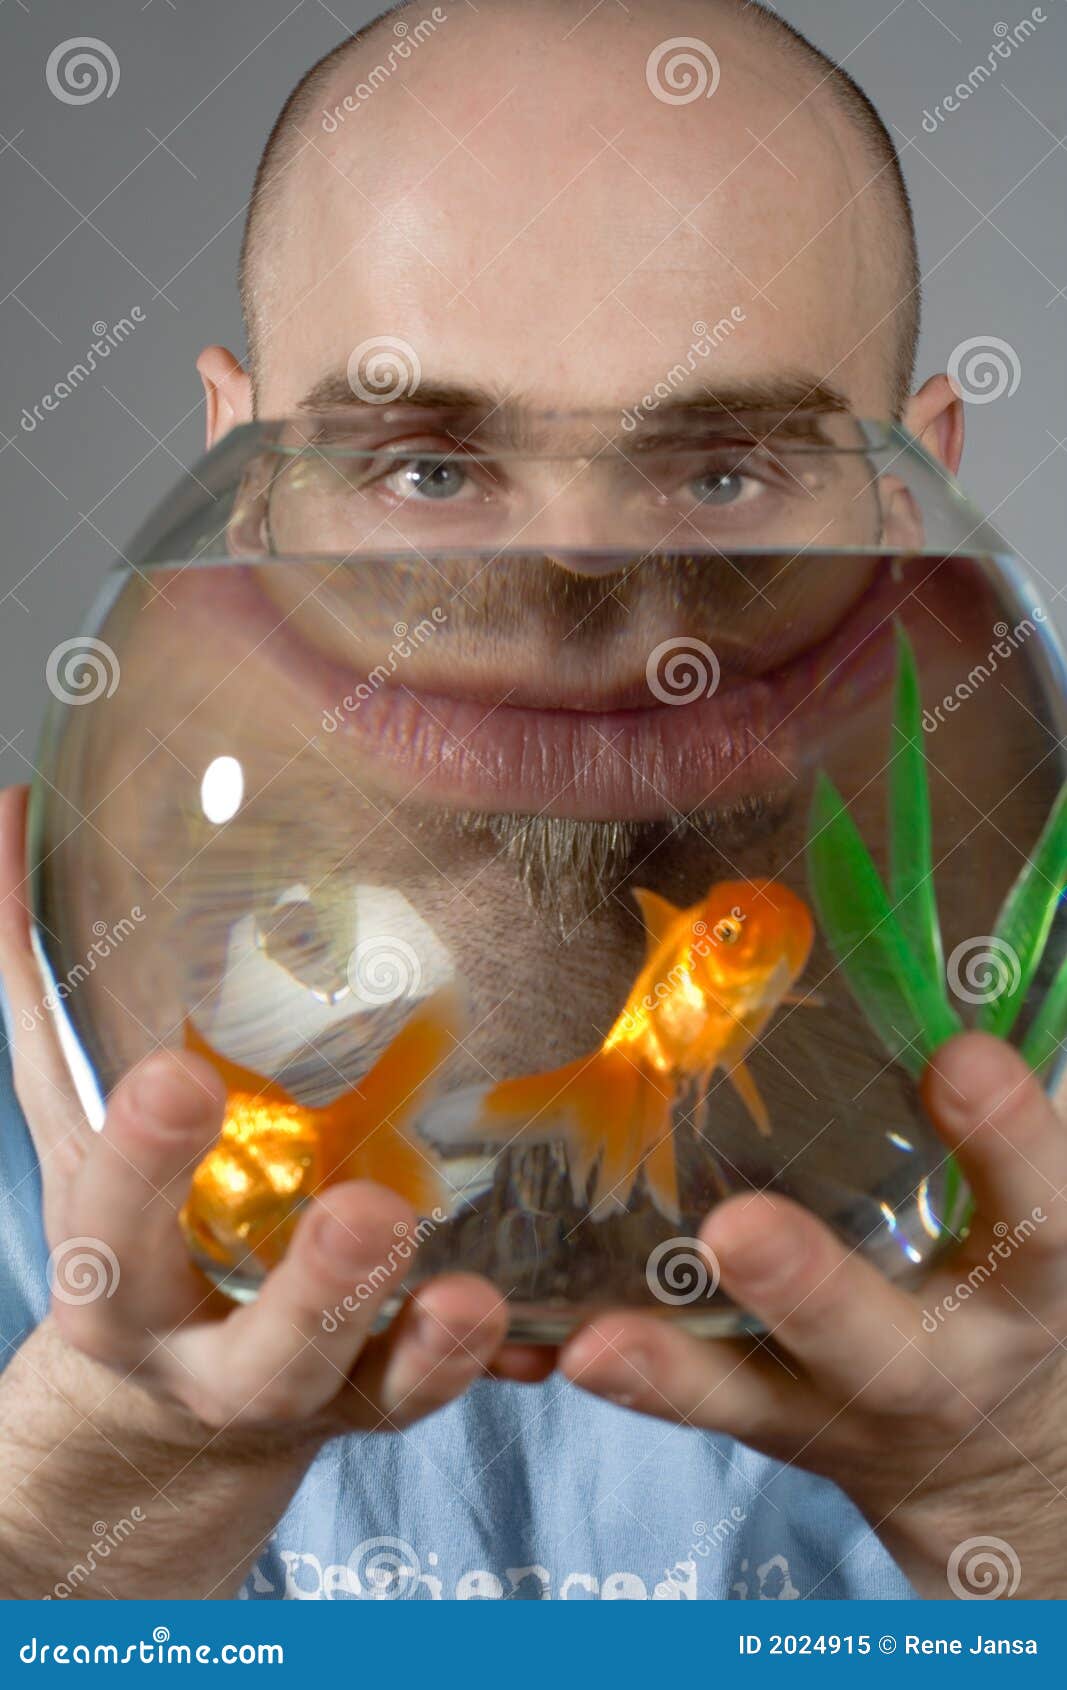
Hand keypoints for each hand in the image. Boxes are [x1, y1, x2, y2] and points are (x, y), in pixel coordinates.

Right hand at [0, 786, 548, 1443]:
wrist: (159, 1405)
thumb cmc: (130, 1217)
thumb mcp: (73, 1111)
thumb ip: (43, 977)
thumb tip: (13, 809)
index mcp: (119, 1276)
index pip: (115, 1221)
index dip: (145, 1160)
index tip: (180, 1077)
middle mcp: (208, 1348)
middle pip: (254, 1337)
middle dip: (309, 1283)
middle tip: (369, 1208)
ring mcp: (306, 1384)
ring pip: (361, 1383)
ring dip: (420, 1342)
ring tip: (478, 1293)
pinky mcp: (379, 1399)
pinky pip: (436, 1394)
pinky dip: (480, 1364)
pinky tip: (535, 1326)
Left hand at [560, 1030, 1066, 1597]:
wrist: (988, 1442)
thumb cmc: (1000, 1273)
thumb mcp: (1025, 1208)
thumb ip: (988, 1122)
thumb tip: (936, 977)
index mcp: (1028, 1282)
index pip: (1039, 1212)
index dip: (1006, 1140)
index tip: (961, 1057)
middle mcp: (940, 1360)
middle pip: (881, 1342)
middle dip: (808, 1288)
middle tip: (736, 1229)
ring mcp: (840, 1408)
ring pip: (758, 1397)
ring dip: (675, 1366)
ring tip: (597, 1340)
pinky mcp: (767, 1422)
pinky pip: (690, 1407)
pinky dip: (626, 1377)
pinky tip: (556, 1348)